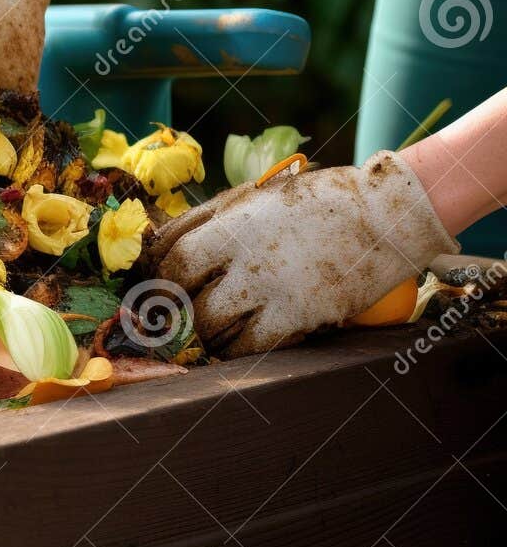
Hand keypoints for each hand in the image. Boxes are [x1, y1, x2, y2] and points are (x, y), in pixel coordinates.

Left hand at [144, 151, 458, 356]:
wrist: (387, 215)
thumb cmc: (316, 201)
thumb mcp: (253, 196)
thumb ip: (206, 220)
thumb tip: (158, 244)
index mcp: (231, 223)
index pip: (171, 259)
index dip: (159, 276)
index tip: (160, 284)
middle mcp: (245, 257)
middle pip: (183, 295)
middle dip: (175, 306)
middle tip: (177, 312)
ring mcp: (271, 289)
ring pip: (209, 327)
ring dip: (202, 331)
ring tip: (209, 326)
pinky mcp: (298, 317)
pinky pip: (247, 348)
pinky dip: (234, 350)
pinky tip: (237, 340)